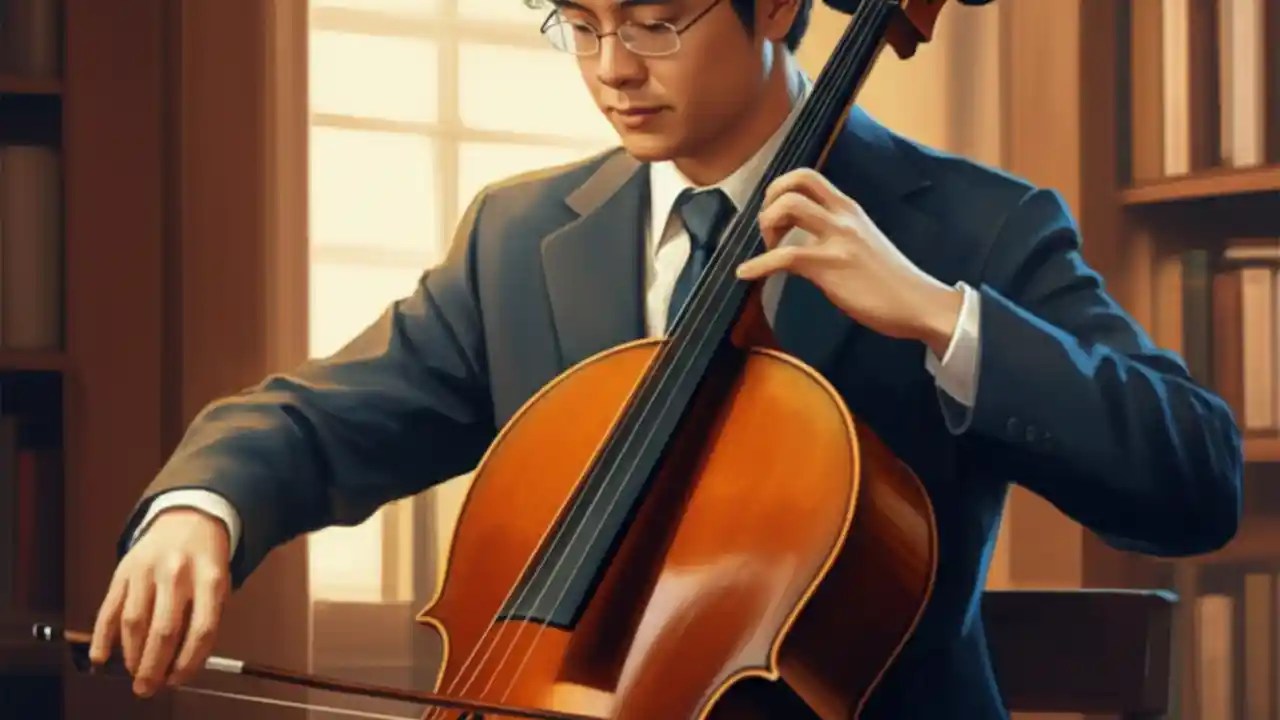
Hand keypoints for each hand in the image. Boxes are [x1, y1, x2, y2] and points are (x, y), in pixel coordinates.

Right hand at [89, 508, 230, 696]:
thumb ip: (205, 619)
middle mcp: (178, 573)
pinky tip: (100, 657)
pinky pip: (109, 608)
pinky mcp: (123, 570)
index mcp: (210, 578)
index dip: (189, 661)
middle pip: (164, 629)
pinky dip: (102, 636)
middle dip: (154, 666)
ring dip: (132, 655)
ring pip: (134, 622)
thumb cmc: (205, 561)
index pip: (202, 629)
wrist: (188, 517)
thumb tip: (181, 665)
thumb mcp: (219, 584)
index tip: (178, 679)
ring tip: (135, 672)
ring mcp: (148, 570)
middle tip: (148, 688)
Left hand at [736, 168, 962, 354]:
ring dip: (765, 226)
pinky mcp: (830, 266)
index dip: (781, 187)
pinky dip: (757, 265)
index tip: (775, 213)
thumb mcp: (863, 242)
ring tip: (766, 251)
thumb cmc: (891, 280)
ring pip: (787, 208)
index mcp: (849, 209)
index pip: (808, 176)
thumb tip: (805, 237)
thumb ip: (837, 232)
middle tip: (768, 229)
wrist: (919, 303)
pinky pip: (784, 257)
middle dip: (770, 199)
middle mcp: (843, 216)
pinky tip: (745, 273)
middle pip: (796, 181)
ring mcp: (837, 239)